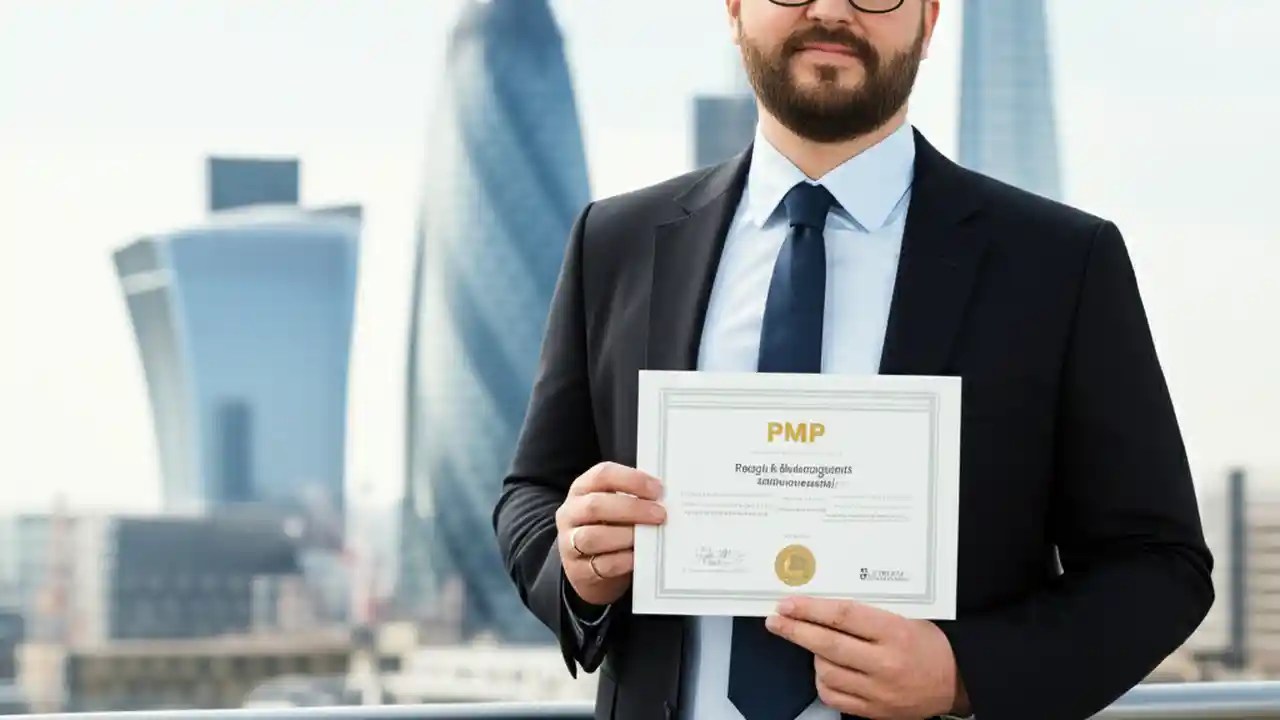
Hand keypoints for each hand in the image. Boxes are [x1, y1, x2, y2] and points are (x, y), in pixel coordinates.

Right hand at [555, 461, 665, 605]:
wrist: (587, 567)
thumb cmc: (608, 528)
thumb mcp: (614, 507)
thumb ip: (634, 498)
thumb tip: (666, 499)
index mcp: (582, 489)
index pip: (603, 475)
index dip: (632, 480)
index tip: (658, 489)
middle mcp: (571, 513)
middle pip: (595, 505)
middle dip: (632, 509)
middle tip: (660, 515)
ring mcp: (569, 542)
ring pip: (592, 537)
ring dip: (626, 536)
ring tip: (650, 537)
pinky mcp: (577, 570)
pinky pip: (600, 565)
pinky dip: (624, 560)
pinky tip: (640, 556)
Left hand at [766, 597, 968, 718]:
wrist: (956, 681)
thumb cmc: (930, 644)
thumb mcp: (907, 616)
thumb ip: (869, 611)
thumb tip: (823, 601)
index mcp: (895, 633)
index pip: (843, 616)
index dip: (810, 609)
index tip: (788, 604)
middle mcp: (885, 663)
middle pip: (828, 645)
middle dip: (795, 630)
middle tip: (776, 620)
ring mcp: (878, 691)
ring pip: (826, 671)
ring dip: (813, 655)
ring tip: (815, 644)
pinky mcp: (874, 711)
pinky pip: (834, 696)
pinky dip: (823, 681)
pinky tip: (826, 668)